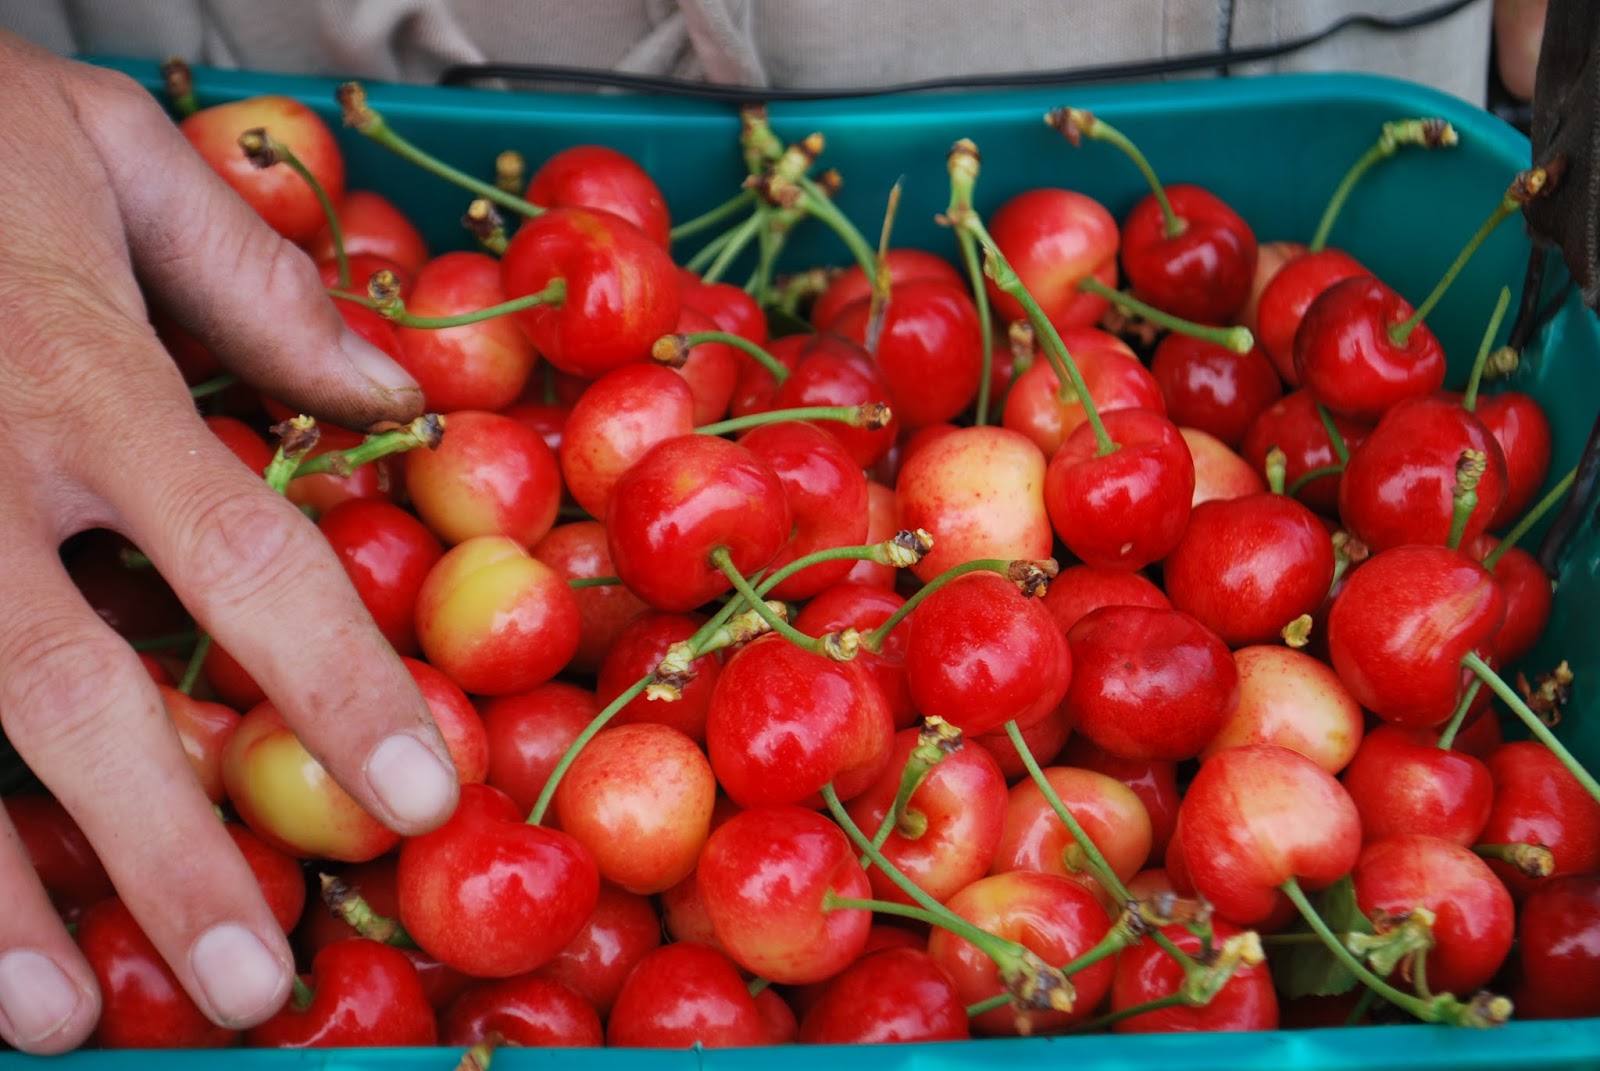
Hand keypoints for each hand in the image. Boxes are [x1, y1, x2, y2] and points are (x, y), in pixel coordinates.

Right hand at [0, 33, 457, 1052]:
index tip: (418, 791)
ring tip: (59, 1020)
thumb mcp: (114, 161)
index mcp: (81, 378)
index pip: (243, 554)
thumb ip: (258, 285)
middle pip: (73, 692)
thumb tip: (395, 398)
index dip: (336, 682)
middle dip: (161, 848)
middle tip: (250, 982)